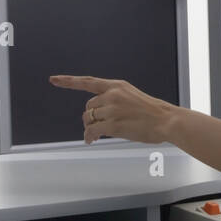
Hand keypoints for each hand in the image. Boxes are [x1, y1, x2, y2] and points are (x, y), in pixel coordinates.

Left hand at [48, 75, 177, 143]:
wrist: (166, 120)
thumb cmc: (153, 112)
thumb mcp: (132, 97)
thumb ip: (114, 100)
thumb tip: (98, 115)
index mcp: (117, 85)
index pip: (87, 82)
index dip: (68, 81)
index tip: (54, 79)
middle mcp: (112, 95)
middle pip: (88, 107)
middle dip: (89, 117)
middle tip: (95, 126)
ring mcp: (112, 109)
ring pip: (89, 119)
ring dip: (89, 128)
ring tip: (94, 135)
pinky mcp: (113, 124)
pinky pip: (93, 131)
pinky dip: (89, 137)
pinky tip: (91, 140)